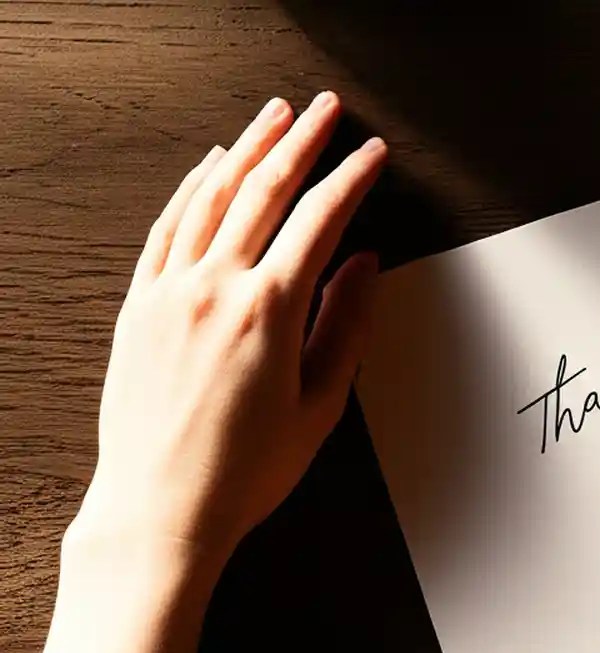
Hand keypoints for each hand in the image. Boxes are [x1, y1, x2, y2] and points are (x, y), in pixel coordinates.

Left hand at [74, 92, 386, 557]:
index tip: (372, 154)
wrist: (159, 510)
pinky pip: (166, 227)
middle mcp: (214, 288)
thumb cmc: (244, 471)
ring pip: (212, 196)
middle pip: (264, 190)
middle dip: (302, 141)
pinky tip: (210, 167)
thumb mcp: (320, 404)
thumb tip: (364, 265)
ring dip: (247, 148)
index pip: (319, 219)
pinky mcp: (139, 306)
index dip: (352, 178)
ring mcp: (169, 292)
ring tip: (273, 117)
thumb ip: (346, 325)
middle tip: (325, 109)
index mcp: (268, 312)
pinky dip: (191, 188)